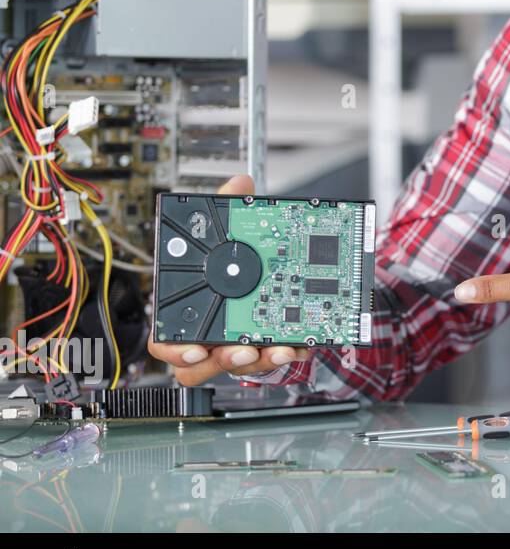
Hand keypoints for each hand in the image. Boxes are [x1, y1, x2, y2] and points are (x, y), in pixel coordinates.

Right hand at [147, 174, 310, 384]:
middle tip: (246, 349)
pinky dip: (288, 352)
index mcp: (187, 309)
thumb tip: (240, 183)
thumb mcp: (229, 234)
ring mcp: (233, 345)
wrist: (259, 275)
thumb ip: (229, 210)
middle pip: (202, 364)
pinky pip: (271, 360)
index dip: (176, 348)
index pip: (166, 339)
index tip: (196, 347)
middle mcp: (206, 334)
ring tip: (281, 347)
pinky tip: (303, 340)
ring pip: (239, 366)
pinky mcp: (262, 348)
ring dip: (262, 360)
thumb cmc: (231, 263)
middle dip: (226, 360)